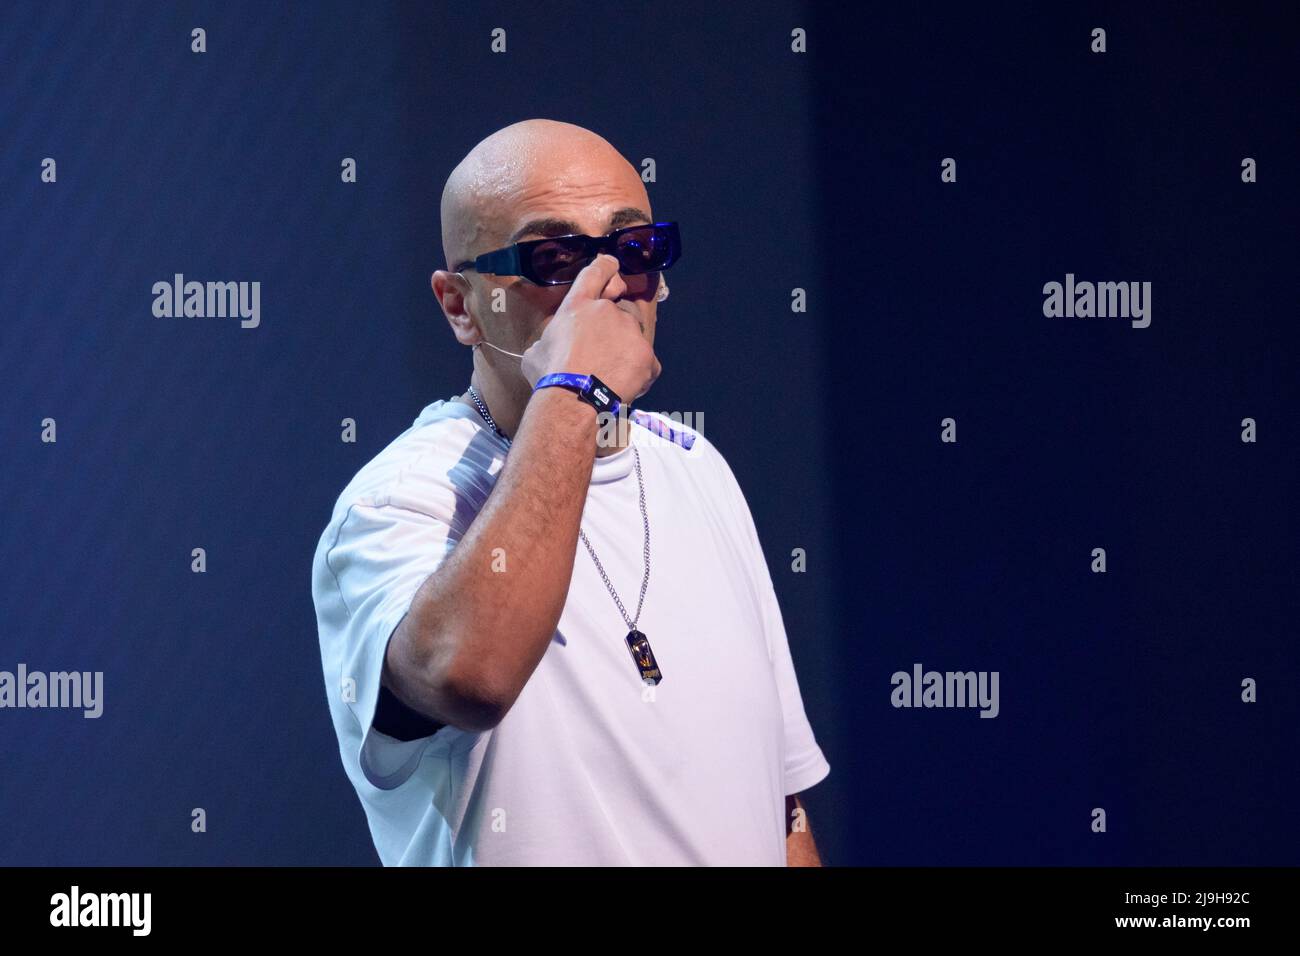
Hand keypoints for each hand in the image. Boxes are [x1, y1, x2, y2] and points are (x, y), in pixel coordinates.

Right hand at [520, 254, 660, 403]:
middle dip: (615, 327)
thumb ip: (549, 341)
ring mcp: (630, 330)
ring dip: (626, 351)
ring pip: (634, 337)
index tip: (612, 264)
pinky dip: (640, 373)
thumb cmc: (549, 375)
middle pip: (620, 310)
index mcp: (577, 305)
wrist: (573, 398)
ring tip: (611, 374)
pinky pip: (648, 363)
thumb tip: (547, 349)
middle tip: (602, 352)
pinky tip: (625, 386)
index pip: (595, 273)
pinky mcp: (647, 353)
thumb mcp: (536, 352)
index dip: (606, 266)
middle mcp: (607, 310)